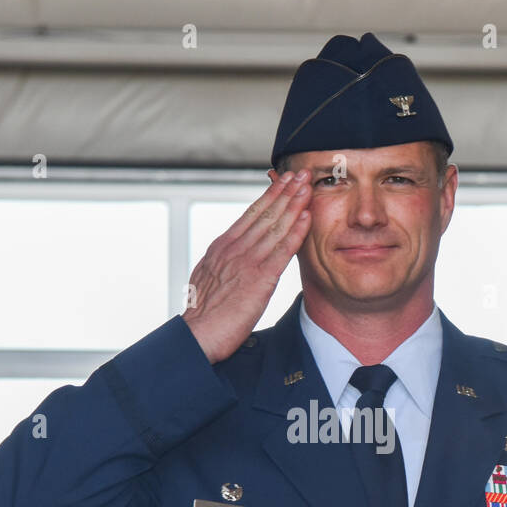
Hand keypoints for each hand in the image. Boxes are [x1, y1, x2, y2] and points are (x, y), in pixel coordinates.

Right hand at [182, 170, 311, 363]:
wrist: (197, 335)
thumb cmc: (204, 314)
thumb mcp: (209, 279)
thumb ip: (224, 264)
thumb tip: (231, 258)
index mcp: (222, 247)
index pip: (250, 214)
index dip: (270, 195)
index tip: (283, 180)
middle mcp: (234, 248)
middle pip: (265, 213)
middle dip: (286, 190)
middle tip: (302, 172)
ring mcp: (246, 261)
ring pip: (275, 225)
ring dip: (294, 203)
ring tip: (309, 185)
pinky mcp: (259, 278)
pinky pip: (282, 249)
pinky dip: (296, 231)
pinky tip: (307, 216)